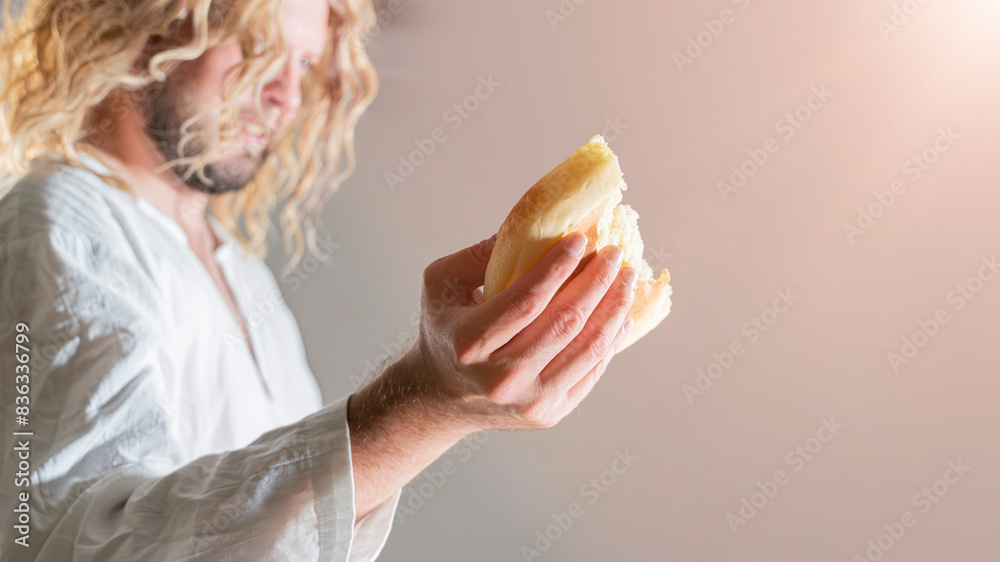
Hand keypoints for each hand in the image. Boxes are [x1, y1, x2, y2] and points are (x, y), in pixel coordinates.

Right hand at [410, 231, 636, 431]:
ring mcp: (529, 401)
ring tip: (626, 279)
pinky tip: (621, 314)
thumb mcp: (440, 285)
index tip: (581, 239)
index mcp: (470, 342)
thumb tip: (530, 229)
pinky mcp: (549, 413)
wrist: (441, 397)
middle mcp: (500, 378)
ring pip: (588, 348)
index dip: (558, 267)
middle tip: (614, 253)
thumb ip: (478, 255)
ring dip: (614, 308)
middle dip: (598, 281)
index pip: (525, 300)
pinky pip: (592, 371)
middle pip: (565, 322)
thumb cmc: (445, 332)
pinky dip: (612, 339)